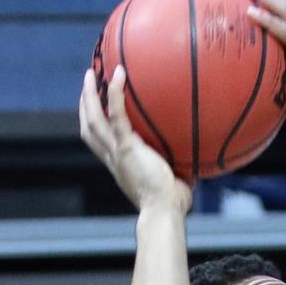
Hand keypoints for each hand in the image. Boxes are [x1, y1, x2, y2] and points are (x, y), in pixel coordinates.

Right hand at [77, 65, 191, 213]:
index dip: (96, 125)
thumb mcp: (174, 180)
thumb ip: (179, 167)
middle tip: (88, 83)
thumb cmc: (172, 203)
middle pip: (89, 129)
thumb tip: (200, 157)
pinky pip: (117, 115)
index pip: (101, 143)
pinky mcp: (127, 147)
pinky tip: (119, 74)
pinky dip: (115, 94)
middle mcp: (113, 158)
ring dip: (89, 95)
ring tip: (91, 73)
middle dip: (85, 105)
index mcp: (120, 166)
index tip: (99, 108)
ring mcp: (117, 152)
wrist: (164, 211)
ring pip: (94, 119)